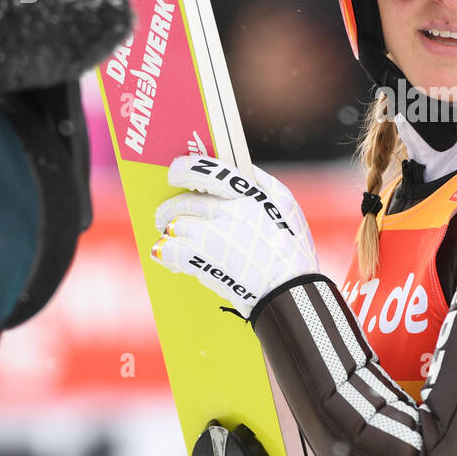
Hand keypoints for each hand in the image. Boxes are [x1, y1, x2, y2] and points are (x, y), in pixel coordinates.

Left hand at [150, 155, 318, 318]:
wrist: (289, 291)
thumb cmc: (292, 248)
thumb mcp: (287, 204)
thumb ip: (263, 181)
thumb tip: (241, 165)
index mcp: (247, 194)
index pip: (206, 170)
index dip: (184, 169)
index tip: (174, 172)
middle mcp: (226, 210)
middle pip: (183, 201)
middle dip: (170, 208)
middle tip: (165, 215)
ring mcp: (210, 235)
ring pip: (173, 225)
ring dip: (170, 232)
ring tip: (170, 237)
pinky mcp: (200, 260)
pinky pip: (167, 250)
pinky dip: (164, 252)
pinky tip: (166, 255)